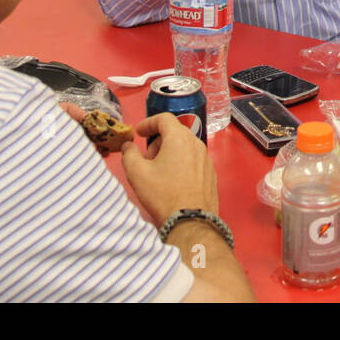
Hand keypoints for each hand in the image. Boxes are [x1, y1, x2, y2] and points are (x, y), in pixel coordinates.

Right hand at [122, 112, 218, 226]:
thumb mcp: (137, 173)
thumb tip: (128, 145)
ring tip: (158, 173)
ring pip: (185, 147)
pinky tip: (173, 183)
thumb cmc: (162, 194)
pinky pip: (193, 161)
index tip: (139, 133)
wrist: (191, 221)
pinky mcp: (211, 174)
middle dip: (157, 141)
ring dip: (169, 153)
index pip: (164, 118)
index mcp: (179, 138)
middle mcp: (197, 144)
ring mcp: (206, 159)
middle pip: (175, 133)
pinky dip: (181, 163)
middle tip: (146, 159)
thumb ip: (129, 153)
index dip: (148, 123)